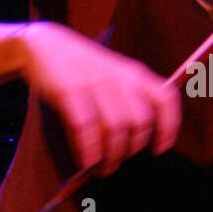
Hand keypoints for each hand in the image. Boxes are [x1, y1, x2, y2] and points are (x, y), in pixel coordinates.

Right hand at [19, 21, 180, 174]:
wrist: (45, 44)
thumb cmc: (83, 68)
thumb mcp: (115, 76)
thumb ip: (129, 102)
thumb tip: (134, 144)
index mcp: (136, 74)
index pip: (165, 99)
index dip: (168, 127)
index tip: (159, 149)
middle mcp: (120, 77)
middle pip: (140, 121)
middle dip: (131, 149)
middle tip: (116, 163)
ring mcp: (95, 82)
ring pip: (116, 127)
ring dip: (110, 155)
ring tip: (100, 167)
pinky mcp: (69, 89)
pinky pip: (85, 126)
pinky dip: (88, 148)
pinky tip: (86, 160)